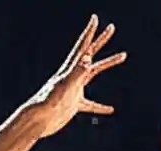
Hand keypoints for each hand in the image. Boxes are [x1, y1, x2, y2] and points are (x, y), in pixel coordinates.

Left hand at [24, 15, 126, 136]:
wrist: (37, 121)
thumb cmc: (48, 103)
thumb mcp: (65, 86)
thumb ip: (77, 72)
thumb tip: (88, 58)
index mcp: (69, 69)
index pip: (83, 47)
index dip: (90, 32)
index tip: (95, 18)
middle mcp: (72, 76)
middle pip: (90, 54)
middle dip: (101, 39)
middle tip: (112, 27)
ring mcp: (73, 89)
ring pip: (93, 73)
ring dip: (107, 63)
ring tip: (123, 55)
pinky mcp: (73, 104)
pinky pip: (90, 105)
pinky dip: (100, 107)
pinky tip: (110, 110)